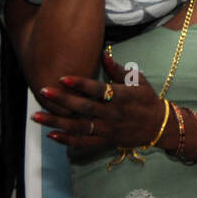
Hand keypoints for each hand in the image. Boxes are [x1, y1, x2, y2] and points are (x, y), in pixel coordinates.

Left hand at [32, 53, 166, 152]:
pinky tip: (51, 135)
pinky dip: (67, 141)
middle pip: (84, 108)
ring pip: (79, 127)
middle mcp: (113, 114)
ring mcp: (108, 129)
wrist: (159, 126)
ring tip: (37, 116)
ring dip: (57, 122)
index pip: (99, 90)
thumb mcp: (138, 80)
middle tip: (43, 91)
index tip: (63, 78)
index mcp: (122, 97)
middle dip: (62, 100)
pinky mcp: (105, 141)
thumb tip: (103, 54)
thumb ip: (118, 69)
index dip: (81, 84)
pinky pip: (84, 143)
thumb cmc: (147, 99)